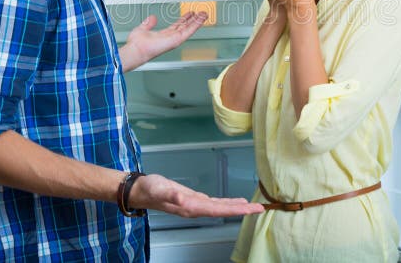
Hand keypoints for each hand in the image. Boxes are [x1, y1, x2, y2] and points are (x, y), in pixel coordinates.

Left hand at [119, 12, 206, 71]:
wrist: (136, 50)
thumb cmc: (137, 44)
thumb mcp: (142, 29)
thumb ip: (148, 23)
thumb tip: (152, 18)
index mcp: (164, 35)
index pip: (177, 26)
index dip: (184, 19)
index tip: (190, 14)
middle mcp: (171, 37)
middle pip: (186, 27)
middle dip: (194, 20)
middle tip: (201, 13)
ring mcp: (175, 39)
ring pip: (189, 29)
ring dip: (197, 21)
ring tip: (204, 14)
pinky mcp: (176, 40)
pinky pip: (189, 31)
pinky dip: (196, 25)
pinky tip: (200, 19)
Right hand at [130, 174, 263, 217]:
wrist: (141, 191)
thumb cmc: (150, 189)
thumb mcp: (159, 189)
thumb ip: (171, 195)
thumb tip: (183, 198)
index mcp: (191, 207)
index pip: (219, 210)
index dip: (236, 210)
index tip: (251, 209)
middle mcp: (196, 208)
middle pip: (223, 210)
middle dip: (242, 210)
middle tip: (260, 209)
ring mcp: (196, 205)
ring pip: (221, 207)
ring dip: (237, 207)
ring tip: (252, 207)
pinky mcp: (194, 199)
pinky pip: (215, 203)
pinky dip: (227, 202)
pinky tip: (234, 201)